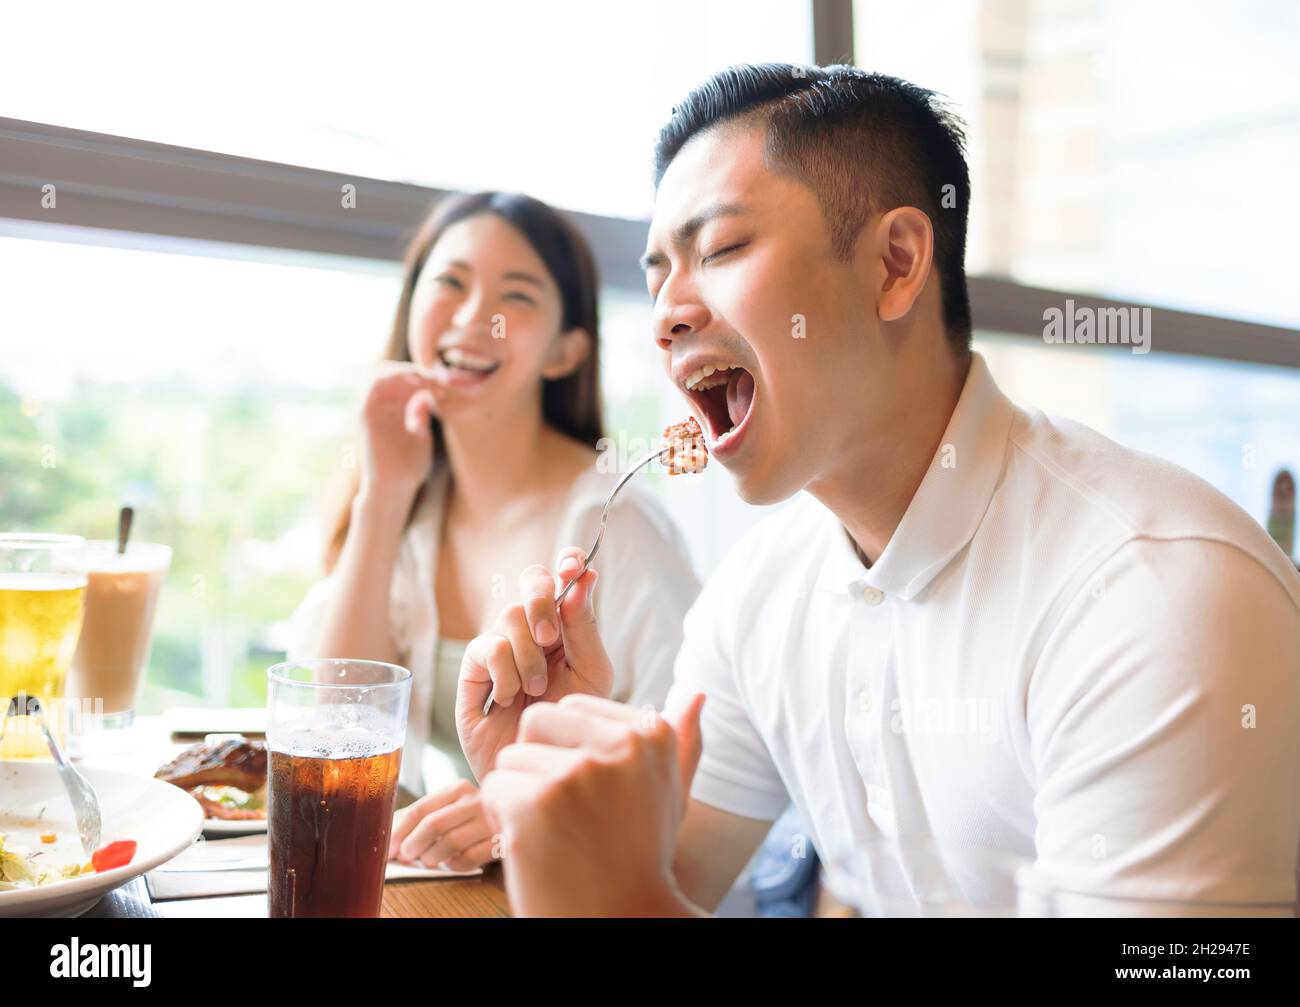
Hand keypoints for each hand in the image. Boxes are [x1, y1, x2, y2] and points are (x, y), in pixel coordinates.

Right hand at [359, 362, 444, 498]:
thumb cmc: (410, 465)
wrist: (395, 488)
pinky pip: (374, 389)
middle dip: (416, 370)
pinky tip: (416, 386)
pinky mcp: (365, 417)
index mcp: (392, 409)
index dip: (424, 375)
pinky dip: (394, 381)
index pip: (402, 378)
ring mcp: (370, 410)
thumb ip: (423, 415)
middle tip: (438, 377)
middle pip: (391, 371)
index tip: (445, 381)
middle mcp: (379, 406)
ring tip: (427, 379)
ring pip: (380, 374)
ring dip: (405, 372)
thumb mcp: (422, 436)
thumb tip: (427, 397)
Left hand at [387, 779, 497, 870]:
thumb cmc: (470, 818)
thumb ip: (421, 817)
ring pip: (450, 843)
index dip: (399, 831)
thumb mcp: (448, 808)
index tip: (388, 848)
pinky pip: (468, 858)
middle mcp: (476, 800)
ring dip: (432, 857)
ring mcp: (491, 820)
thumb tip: (390, 840)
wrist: (516, 819)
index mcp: (458, 788)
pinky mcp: (501, 841)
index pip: (421, 809)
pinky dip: (454, 865)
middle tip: (405, 856)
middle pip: (434, 824)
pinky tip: (451, 863)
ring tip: (428, 860)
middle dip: (413, 845)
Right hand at [456, 550, 613, 781]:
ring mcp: (501, 645)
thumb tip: (583, 575)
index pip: (564, 575)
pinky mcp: (473, 669)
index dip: (568, 561)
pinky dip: (504, 672)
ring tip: (535, 691)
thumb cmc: (570, 725)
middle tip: (550, 637)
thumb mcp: (591, 674)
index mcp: (565, 623)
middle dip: (542, 600)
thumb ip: (585, 627)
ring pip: (510, 615)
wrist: (542, 771)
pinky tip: (508, 699)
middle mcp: (532, 628)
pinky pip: (487, 648)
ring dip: (529, 656)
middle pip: (531, 581)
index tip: (574, 565)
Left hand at [479, 692, 706, 916]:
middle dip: (538, 763)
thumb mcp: (670, 799)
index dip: (569, 752)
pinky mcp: (537, 803)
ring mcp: (578, 773)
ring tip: (554, 834)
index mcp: (652, 734)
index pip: (573, 710)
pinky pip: (494, 789)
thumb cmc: (641, 859)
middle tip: (567, 815)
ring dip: (519, 796)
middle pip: (537, 721)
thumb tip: (696, 695)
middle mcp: (620, 745)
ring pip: (511, 758)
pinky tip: (534, 848)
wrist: (623, 920)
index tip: (596, 798)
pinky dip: (501, 821)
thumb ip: (681, 746)